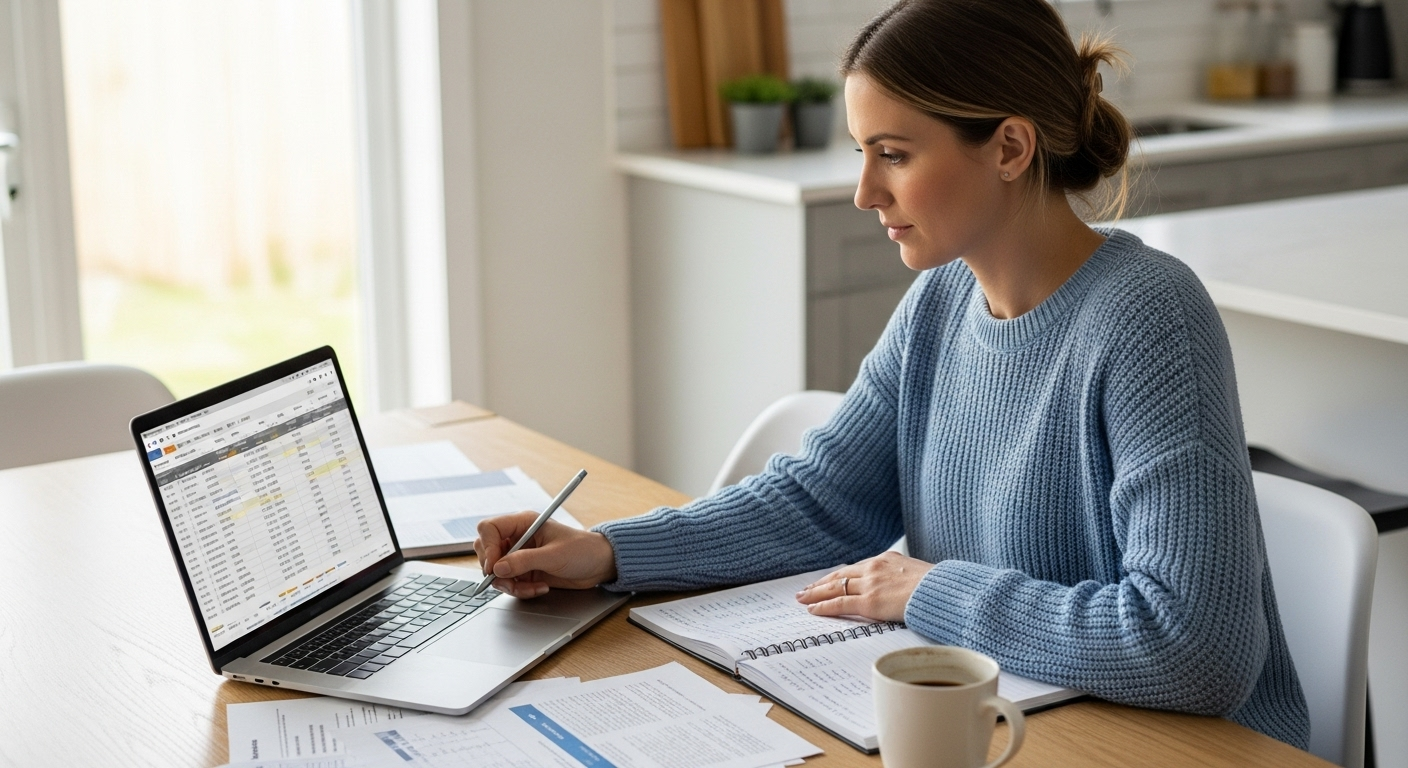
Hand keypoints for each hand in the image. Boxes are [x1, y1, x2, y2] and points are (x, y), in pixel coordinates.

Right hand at [473, 511, 617, 598]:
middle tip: (510, 581)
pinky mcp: (524, 572)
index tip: (494, 567)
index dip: (487, 547)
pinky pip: (509, 583)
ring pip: (496, 572)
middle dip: (495, 570)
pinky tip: (540, 588)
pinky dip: (520, 590)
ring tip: (533, 587)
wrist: (599, 565)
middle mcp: (517, 538)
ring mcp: (519, 556)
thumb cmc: (583, 550)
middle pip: (486, 551)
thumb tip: (498, 568)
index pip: (489, 529)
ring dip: (510, 584)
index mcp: (523, 523)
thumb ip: (524, 561)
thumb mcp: (554, 555)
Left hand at [794, 551, 931, 621]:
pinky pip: (840, 604)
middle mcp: (874, 567)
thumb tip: (899, 587)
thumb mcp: (916, 573)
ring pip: (835, 587)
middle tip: (805, 590)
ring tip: (803, 599)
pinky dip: (824, 606)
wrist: (944, 592)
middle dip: (821, 584)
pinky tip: (813, 609)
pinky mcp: (870, 601)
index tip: (827, 581)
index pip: (855, 568)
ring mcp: (871, 584)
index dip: (838, 576)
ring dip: (816, 594)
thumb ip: (901, 578)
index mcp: (886, 559)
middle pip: (840, 575)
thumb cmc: (936, 588)